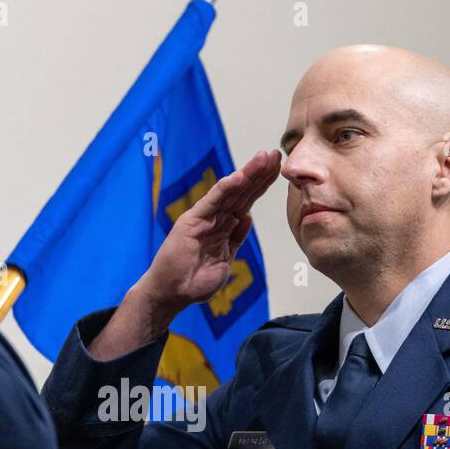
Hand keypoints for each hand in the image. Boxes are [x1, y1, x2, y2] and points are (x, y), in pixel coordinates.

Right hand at [89, 149, 281, 360]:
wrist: (172, 294)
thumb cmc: (195, 282)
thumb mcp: (225, 260)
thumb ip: (235, 239)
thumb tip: (246, 218)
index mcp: (223, 228)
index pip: (246, 202)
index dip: (261, 186)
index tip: (277, 170)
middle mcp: (214, 219)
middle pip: (241, 193)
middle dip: (259, 174)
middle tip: (276, 154)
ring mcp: (203, 219)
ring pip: (229, 193)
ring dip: (247, 175)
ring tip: (263, 158)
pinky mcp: (191, 222)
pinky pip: (211, 202)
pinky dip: (224, 189)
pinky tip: (238, 177)